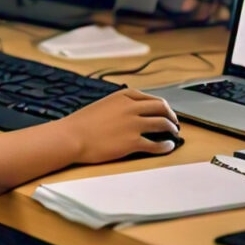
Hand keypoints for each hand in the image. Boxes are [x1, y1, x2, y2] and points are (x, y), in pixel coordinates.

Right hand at [57, 88, 179, 164]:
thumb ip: (117, 106)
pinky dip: (166, 146)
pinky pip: (157, 144)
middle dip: (171, 115)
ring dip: (171, 129)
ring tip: (173, 134)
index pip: (150, 98)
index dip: (162, 105)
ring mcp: (133, 125)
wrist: (71, 137)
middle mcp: (131, 108)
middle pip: (161, 108)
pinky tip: (168, 147)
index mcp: (122, 97)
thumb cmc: (80, 124)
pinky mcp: (133, 142)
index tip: (165, 111)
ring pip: (162, 124)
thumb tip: (130, 113)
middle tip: (174, 122)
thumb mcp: (101, 106)